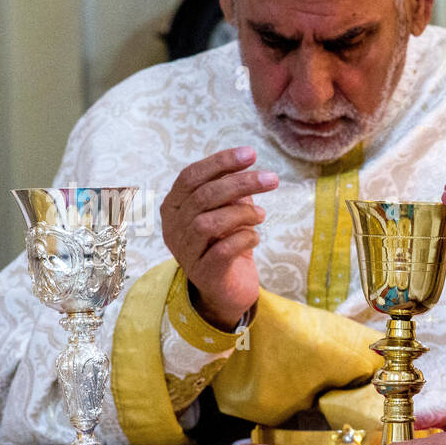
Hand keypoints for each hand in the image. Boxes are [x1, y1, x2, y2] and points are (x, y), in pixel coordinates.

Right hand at [160, 146, 278, 329]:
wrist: (227, 290)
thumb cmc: (226, 244)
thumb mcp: (228, 212)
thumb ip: (231, 192)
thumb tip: (248, 166)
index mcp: (174, 206)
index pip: (191, 176)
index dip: (221, 162)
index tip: (251, 154)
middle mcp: (173, 228)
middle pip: (203, 196)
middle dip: (241, 183)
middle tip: (272, 179)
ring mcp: (185, 252)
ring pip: (209, 223)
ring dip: (242, 213)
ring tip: (261, 215)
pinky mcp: (203, 273)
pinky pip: (222, 250)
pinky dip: (244, 239)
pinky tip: (254, 238)